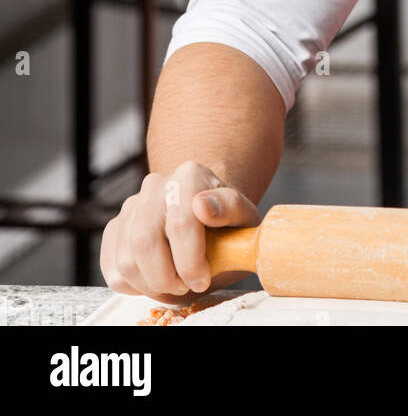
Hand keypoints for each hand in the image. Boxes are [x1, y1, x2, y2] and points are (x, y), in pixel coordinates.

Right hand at [100, 161, 259, 302]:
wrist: (204, 218)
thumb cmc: (225, 222)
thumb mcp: (242, 216)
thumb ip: (230, 208)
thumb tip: (203, 206)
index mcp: (189, 175)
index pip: (180, 224)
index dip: (191, 263)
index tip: (202, 280)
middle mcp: (155, 185)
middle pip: (144, 242)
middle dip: (166, 278)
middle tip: (185, 286)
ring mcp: (131, 205)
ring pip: (126, 260)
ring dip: (151, 285)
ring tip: (174, 282)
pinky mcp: (115, 228)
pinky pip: (112, 269)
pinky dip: (134, 286)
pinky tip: (156, 279)